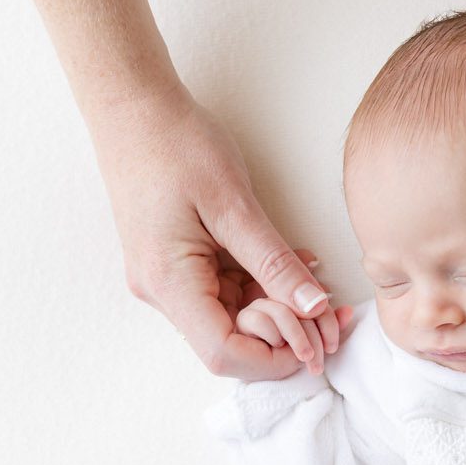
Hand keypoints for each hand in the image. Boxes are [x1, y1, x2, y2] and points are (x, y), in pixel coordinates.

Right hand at [88, 82, 331, 379]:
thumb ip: (274, 262)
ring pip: (231, 316)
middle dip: (284, 333)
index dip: (275, 359)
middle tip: (332, 311)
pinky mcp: (176, 262)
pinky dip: (260, 283)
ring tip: (318, 281)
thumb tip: (313, 307)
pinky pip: (224, 288)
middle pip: (230, 340)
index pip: (223, 353)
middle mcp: (162, 290)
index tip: (319, 343)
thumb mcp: (235, 204)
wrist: (132, 106)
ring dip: (276, 306)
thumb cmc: (175, 143)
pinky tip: (292, 263)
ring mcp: (167, 278)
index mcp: (168, 282)